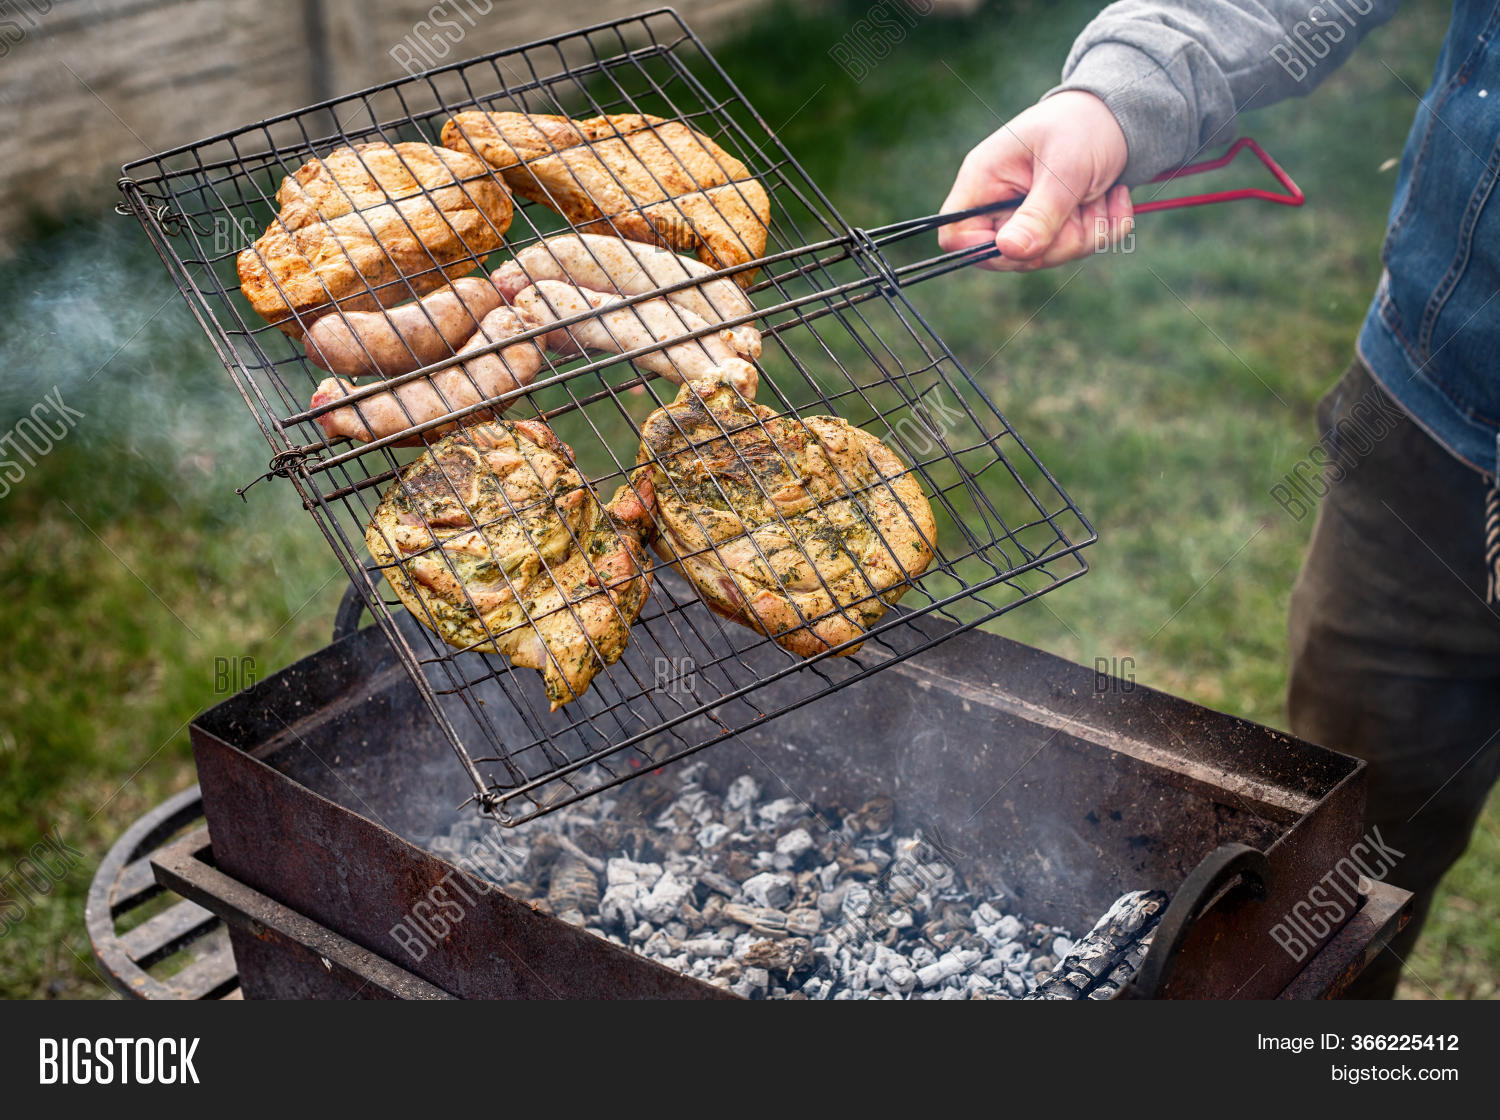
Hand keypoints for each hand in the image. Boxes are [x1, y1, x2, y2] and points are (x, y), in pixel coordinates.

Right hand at [939, 91, 1132, 271]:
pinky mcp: (1055, 227)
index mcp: (983, 181)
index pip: (954, 234)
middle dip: (1056, 241)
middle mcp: (998, 204)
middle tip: (1084, 204)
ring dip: (1086, 230)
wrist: (1118, 113)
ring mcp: (1027, 218)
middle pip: (1008, 256)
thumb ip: (1039, 213)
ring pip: (1047, 257)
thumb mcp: (1065, 168)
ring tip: (1103, 193)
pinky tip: (1113, 198)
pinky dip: (1104, 229)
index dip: (979, 250)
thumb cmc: (1082, 126)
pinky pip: (1075, 250)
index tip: (1022, 245)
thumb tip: (1010, 251)